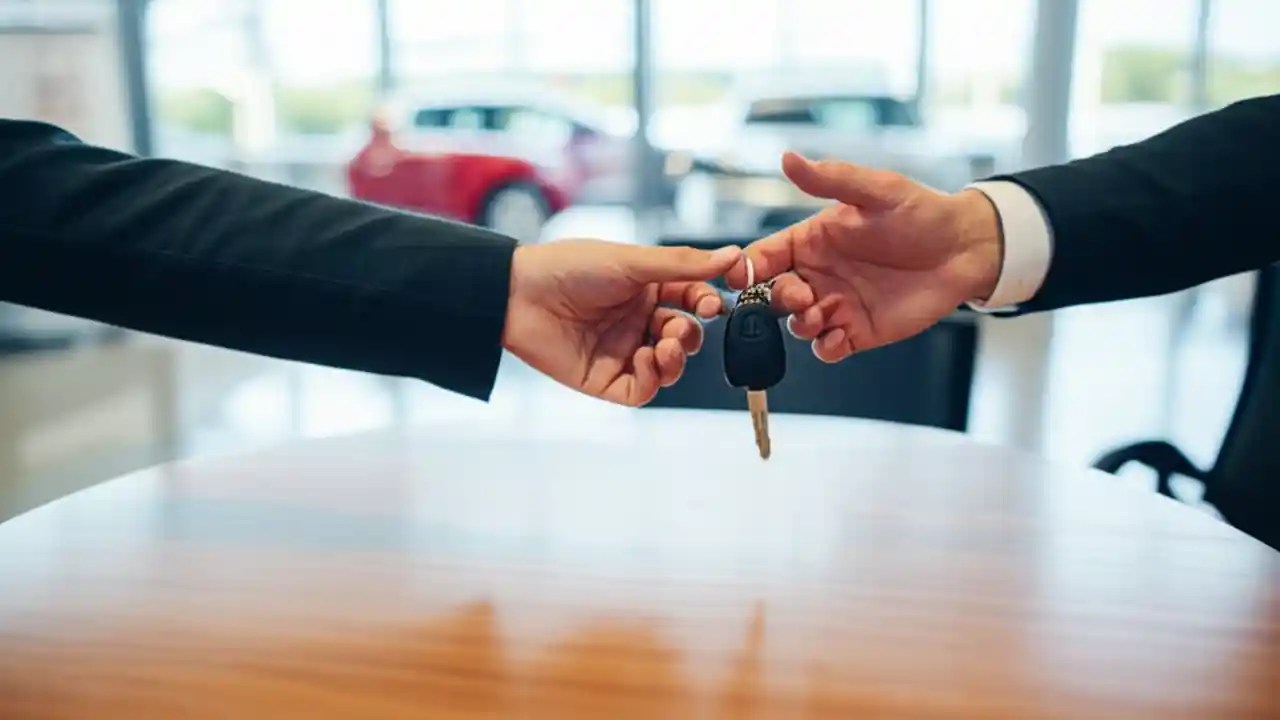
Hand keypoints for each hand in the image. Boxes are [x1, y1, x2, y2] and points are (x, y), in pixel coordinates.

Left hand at [502, 240, 739, 405]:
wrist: (518, 294)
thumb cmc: (569, 268)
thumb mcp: (633, 262)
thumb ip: (684, 265)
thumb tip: (734, 256)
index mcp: (645, 288)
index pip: (692, 299)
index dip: (707, 302)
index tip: (714, 303)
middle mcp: (636, 320)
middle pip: (684, 338)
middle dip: (690, 335)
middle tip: (676, 328)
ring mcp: (621, 351)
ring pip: (668, 368)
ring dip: (675, 359)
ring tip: (663, 346)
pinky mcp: (604, 380)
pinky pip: (642, 390)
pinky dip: (652, 379)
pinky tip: (644, 358)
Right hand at [727, 152, 1003, 362]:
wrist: (966, 249)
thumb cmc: (922, 213)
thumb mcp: (876, 191)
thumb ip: (830, 179)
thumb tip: (788, 158)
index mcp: (813, 240)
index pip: (763, 256)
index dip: (744, 268)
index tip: (739, 276)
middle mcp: (819, 274)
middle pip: (774, 295)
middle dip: (776, 299)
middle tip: (801, 295)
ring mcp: (837, 305)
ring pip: (797, 325)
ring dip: (800, 324)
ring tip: (819, 315)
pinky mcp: (859, 331)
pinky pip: (828, 349)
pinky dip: (826, 348)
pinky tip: (839, 337)